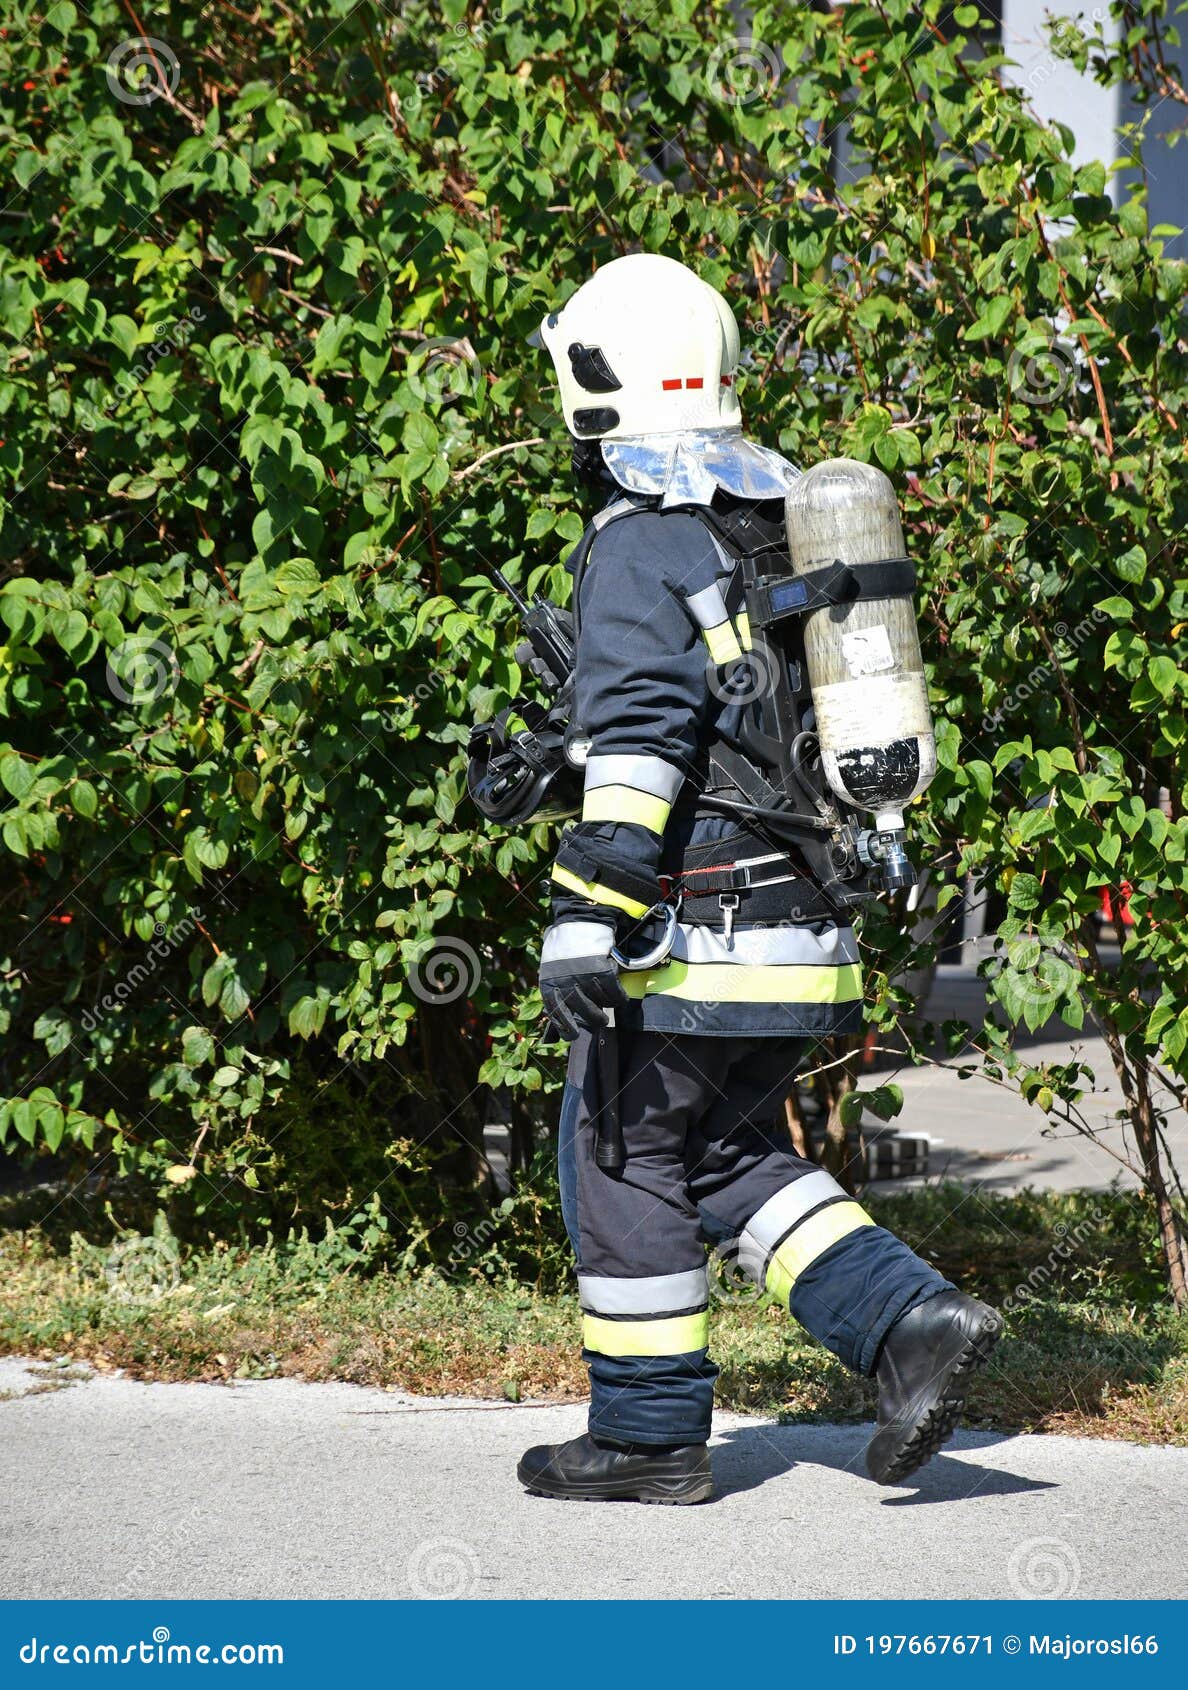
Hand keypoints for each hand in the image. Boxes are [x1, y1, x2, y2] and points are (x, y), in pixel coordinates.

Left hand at [538, 920, 627, 1039]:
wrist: (578, 920)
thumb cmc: (563, 947)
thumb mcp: (550, 970)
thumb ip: (555, 992)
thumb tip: (556, 1023)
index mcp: (549, 985)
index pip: (557, 1016)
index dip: (567, 1029)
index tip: (575, 1035)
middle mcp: (565, 984)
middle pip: (584, 1013)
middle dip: (595, 1019)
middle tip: (601, 1021)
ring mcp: (583, 977)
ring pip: (601, 1003)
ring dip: (607, 1005)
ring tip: (608, 1004)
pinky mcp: (601, 970)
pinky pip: (614, 993)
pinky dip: (619, 997)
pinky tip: (620, 997)